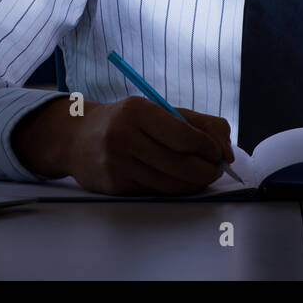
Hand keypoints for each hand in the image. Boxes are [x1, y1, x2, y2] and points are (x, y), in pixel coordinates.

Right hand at [66, 98, 234, 195]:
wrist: (77, 138)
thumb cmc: (125, 122)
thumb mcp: (156, 110)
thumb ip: (197, 123)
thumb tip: (226, 150)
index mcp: (137, 111)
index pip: (184, 135)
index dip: (208, 148)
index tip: (219, 152)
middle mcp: (123, 136)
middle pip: (180, 163)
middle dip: (206, 170)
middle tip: (216, 169)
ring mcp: (117, 164)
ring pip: (170, 183)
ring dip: (194, 183)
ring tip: (201, 176)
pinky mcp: (114, 186)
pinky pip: (156, 192)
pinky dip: (174, 190)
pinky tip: (179, 182)